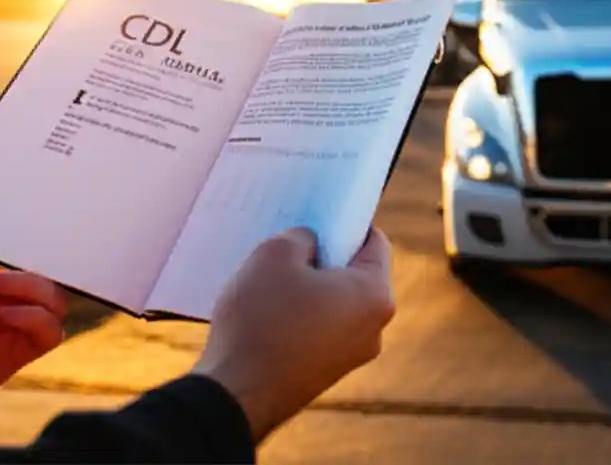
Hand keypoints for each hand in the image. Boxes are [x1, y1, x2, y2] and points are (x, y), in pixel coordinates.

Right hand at [195, 227, 394, 440]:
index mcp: (375, 295)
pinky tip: (267, 312)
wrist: (235, 394)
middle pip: (356, 275)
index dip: (346, 223)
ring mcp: (350, 356)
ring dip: (309, 288)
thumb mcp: (276, 252)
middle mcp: (374, 329)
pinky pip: (319, 330)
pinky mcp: (324, 374)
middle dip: (325, 256)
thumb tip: (311, 243)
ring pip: (335, 304)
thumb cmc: (261, 320)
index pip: (375, 243)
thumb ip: (302, 236)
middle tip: (291, 245)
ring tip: (272, 280)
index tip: (319, 216)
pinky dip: (300, 316)